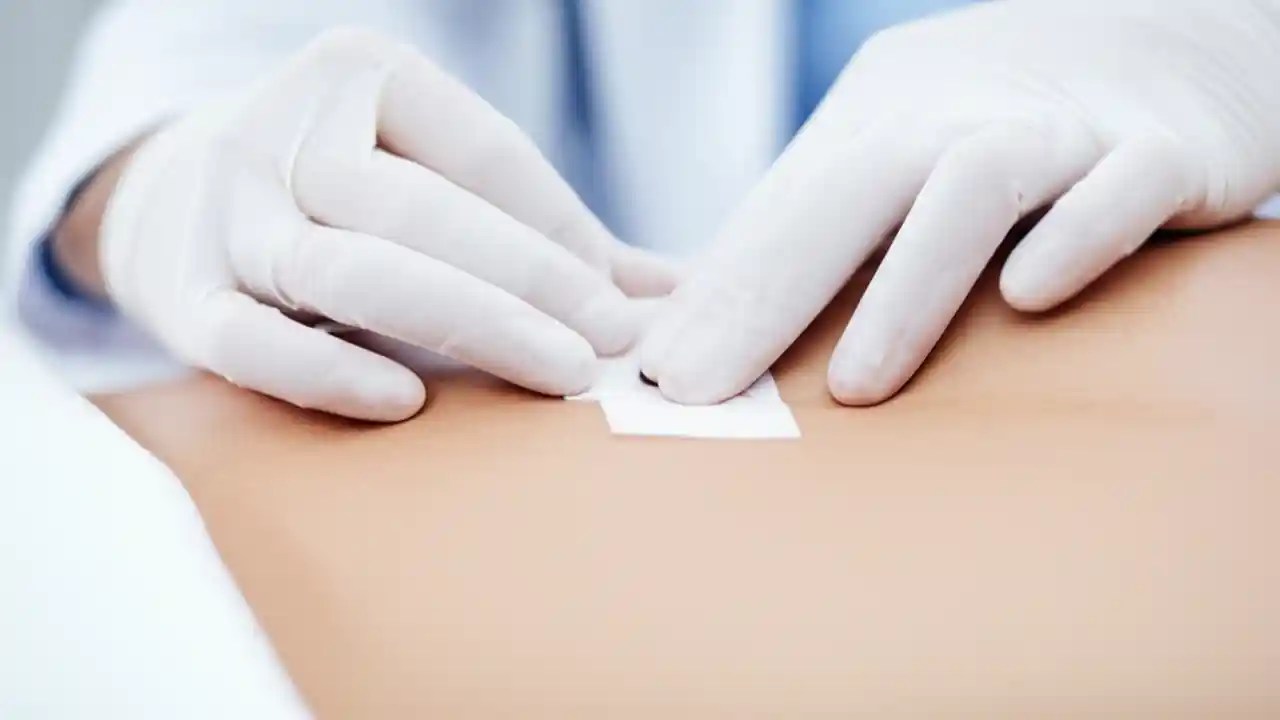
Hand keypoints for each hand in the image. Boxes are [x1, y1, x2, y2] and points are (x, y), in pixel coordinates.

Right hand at [101, 29, 676, 420]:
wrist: (172, 197)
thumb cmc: (343, 195)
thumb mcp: (427, 174)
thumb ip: (539, 226)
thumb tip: (672, 295)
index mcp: (358, 73)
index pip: (487, 156)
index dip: (564, 235)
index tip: (629, 307)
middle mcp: (284, 130)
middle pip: (424, 208)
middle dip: (534, 279)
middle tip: (617, 345)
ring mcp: (227, 215)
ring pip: (355, 272)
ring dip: (471, 322)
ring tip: (563, 374)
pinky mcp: (183, 299)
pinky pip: (253, 343)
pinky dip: (328, 374)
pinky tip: (406, 405)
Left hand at [641, 0, 1279, 404]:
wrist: (1175, 34)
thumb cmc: (1005, 127)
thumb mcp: (901, 158)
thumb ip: (818, 237)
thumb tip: (705, 329)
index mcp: (883, 115)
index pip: (786, 207)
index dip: (718, 292)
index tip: (657, 376)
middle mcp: (961, 110)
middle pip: (852, 186)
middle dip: (766, 292)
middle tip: (699, 388)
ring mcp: (1064, 125)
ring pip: (976, 183)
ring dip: (908, 286)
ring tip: (856, 389)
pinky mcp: (1167, 148)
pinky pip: (1123, 185)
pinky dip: (1075, 236)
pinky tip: (1027, 298)